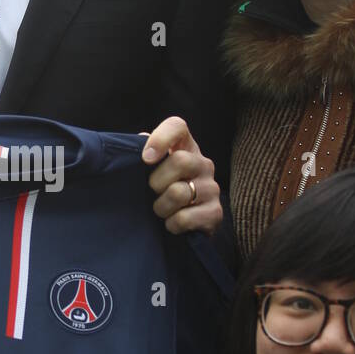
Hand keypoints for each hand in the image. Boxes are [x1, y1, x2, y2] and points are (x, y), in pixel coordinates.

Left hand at [139, 117, 220, 234]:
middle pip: (181, 161)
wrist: (185, 226)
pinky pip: (185, 218)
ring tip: (162, 210)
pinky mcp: (215, 213)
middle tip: (153, 192)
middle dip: (157, 182)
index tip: (146, 158)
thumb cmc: (162, 192)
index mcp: (185, 148)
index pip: (178, 126)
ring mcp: (212, 188)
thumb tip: (138, 142)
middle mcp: (203, 164)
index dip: (161, 138)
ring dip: (161, 207)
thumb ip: (142, 155)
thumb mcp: (150, 171)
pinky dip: (171, 224)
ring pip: (179, 193)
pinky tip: (173, 223)